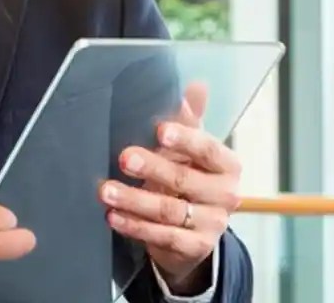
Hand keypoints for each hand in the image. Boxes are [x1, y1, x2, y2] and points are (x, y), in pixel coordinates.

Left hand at [99, 83, 240, 292]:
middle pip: (184, 180)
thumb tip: (196, 85)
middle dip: (152, 167)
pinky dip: (135, 226)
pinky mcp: (196, 248)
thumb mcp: (192, 149)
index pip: (208, 149)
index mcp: (228, 165)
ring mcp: (213, 224)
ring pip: (169, 211)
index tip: (160, 130)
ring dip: (134, 200)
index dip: (185, 139)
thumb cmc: (191, 177)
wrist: (196, 231)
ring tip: (105, 191)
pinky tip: (113, 216)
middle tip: (123, 157)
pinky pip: (162, 236)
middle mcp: (227, 195)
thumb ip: (191, 120)